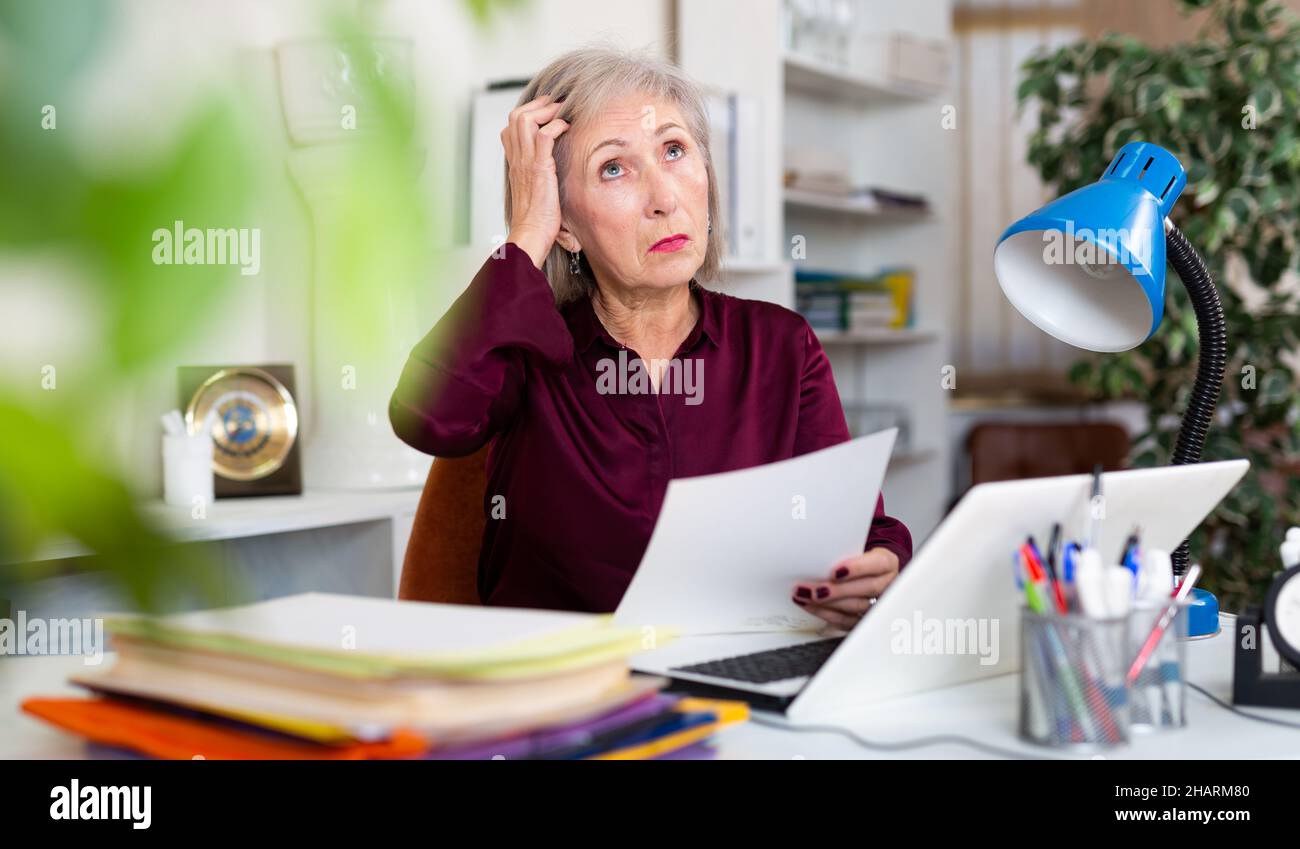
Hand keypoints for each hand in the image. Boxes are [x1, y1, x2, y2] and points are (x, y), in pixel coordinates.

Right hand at [502, 93, 569, 268]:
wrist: (529, 236)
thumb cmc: (535, 224)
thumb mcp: (535, 197)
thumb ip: (540, 184)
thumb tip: (552, 183)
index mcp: (516, 165)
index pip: (510, 129)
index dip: (526, 115)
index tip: (544, 113)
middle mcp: (518, 160)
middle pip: (515, 117)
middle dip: (536, 105)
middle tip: (554, 104)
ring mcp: (527, 163)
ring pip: (525, 120)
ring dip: (545, 111)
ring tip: (561, 112)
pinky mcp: (539, 168)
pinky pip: (544, 136)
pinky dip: (556, 126)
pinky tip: (566, 129)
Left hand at [791, 547, 900, 629]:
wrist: (863, 568)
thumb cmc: (855, 556)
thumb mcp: (852, 546)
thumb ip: (841, 549)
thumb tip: (814, 547)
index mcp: (886, 562)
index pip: (878, 564)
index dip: (857, 568)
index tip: (835, 571)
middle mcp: (886, 583)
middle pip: (867, 588)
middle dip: (838, 591)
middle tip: (814, 590)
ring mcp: (877, 602)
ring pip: (857, 607)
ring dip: (828, 604)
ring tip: (806, 597)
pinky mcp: (864, 617)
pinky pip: (847, 621)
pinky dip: (826, 614)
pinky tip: (811, 606)